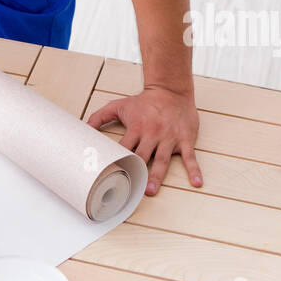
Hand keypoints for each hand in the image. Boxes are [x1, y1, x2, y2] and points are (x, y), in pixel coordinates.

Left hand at [86, 85, 201, 195]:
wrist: (170, 90)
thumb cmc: (144, 102)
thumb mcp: (119, 105)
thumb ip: (100, 117)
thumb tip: (84, 128)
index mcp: (136, 127)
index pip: (123, 146)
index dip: (116, 159)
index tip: (110, 173)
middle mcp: (152, 133)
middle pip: (142, 155)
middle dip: (135, 170)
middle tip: (129, 188)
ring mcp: (169, 137)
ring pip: (162, 159)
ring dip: (157, 175)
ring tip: (151, 190)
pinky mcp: (185, 139)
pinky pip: (190, 156)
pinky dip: (194, 170)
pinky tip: (197, 182)